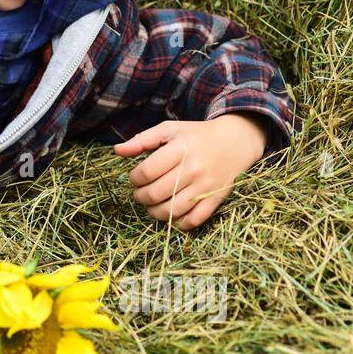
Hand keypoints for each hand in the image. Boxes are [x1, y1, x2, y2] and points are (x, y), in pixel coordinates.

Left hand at [112, 113, 266, 230]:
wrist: (235, 140)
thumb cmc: (196, 135)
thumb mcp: (169, 130)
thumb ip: (142, 140)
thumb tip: (117, 151)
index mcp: (180, 148)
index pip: (146, 172)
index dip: (134, 179)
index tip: (135, 178)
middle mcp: (194, 168)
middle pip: (156, 194)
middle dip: (141, 197)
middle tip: (140, 193)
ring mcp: (206, 186)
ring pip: (172, 211)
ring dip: (154, 212)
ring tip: (151, 205)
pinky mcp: (216, 198)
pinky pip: (194, 220)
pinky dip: (178, 223)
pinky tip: (171, 215)